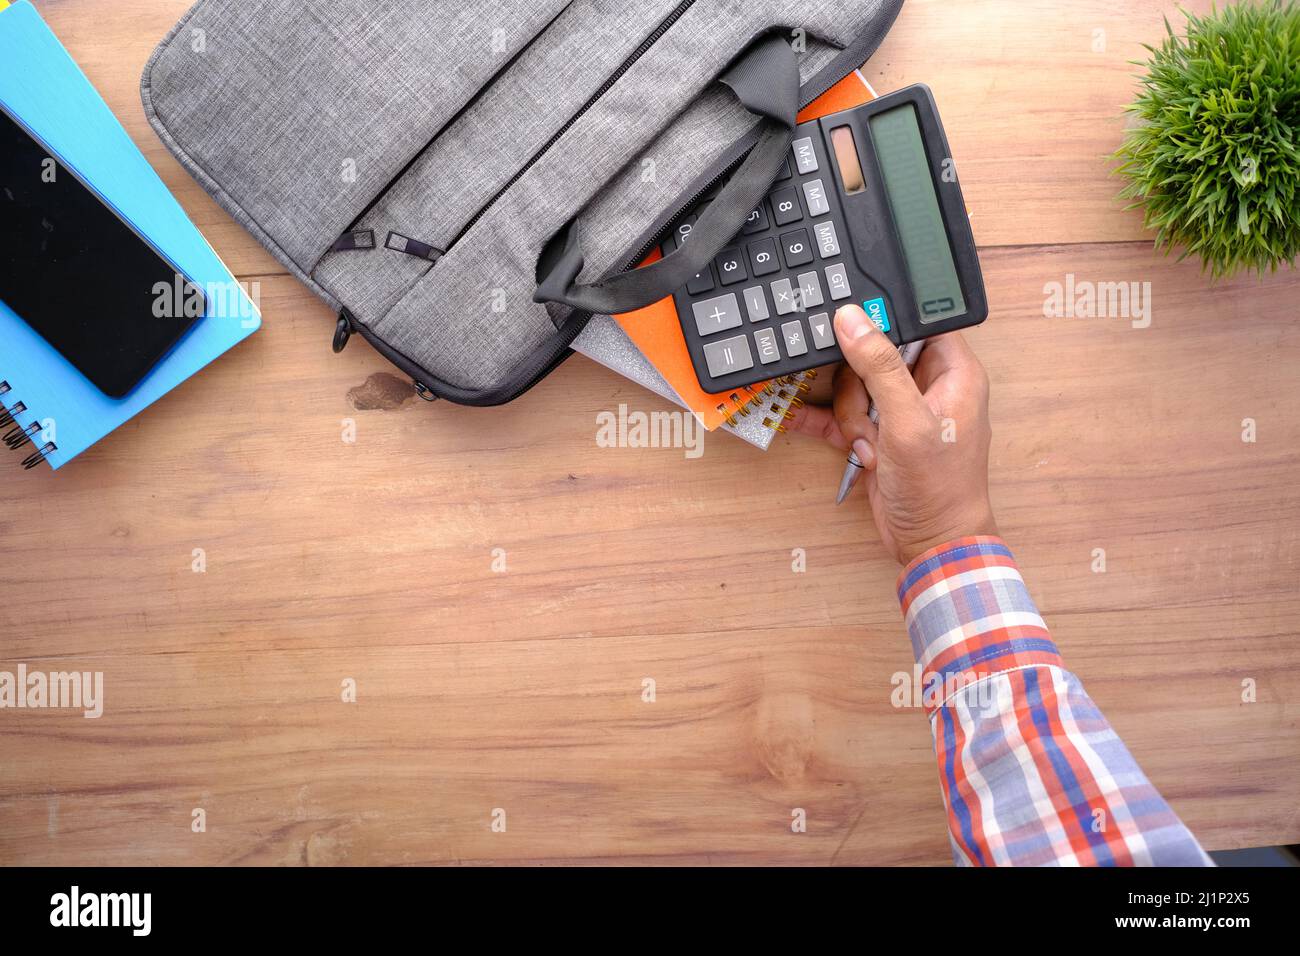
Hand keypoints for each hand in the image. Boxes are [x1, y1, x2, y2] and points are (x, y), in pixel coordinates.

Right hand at [791, 304, 997, 565]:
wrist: (929, 542)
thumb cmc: (937, 487)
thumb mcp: (907, 421)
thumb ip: (879, 366)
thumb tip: (853, 319)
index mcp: (953, 372)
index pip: (918, 323)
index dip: (886, 324)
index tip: (855, 336)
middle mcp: (929, 387)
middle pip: (876, 355)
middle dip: (859, 387)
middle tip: (868, 414)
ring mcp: (901, 411)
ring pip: (855, 385)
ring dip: (850, 416)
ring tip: (869, 446)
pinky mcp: (880, 434)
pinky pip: (843, 413)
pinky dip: (827, 421)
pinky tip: (799, 418)